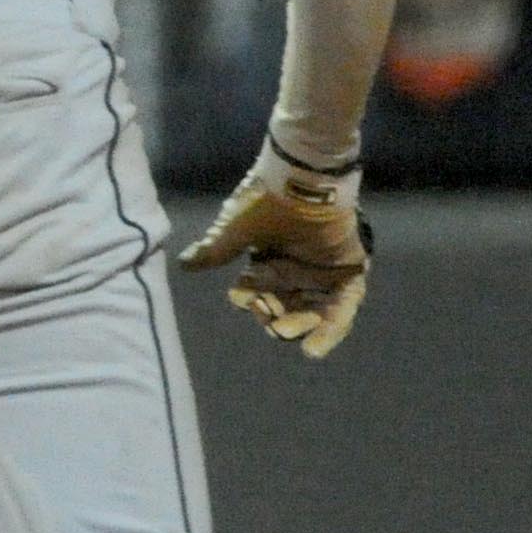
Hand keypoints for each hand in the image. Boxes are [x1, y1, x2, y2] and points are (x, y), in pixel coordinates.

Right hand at [179, 134, 370, 359]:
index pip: (257, 291)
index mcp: (268, 259)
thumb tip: (184, 263)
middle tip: (270, 320)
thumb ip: (214, 250)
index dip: (250, 299)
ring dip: (300, 326)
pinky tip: (313, 350)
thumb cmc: (266, 203)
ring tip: (291, 335)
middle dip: (275, 317)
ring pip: (312, 311)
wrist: (304, 182)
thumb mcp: (234, 230)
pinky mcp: (347, 272)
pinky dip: (331, 330)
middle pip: (285, 306)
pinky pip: (342, 307)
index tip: (242, 298)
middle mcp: (295, 268)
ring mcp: (322, 272)